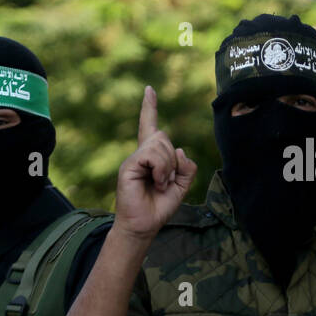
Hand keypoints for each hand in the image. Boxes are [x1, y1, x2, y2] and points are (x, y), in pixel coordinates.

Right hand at [113, 86, 196, 240]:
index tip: (149, 90)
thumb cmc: (160, 206)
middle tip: (167, 181)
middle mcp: (140, 154)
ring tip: (161, 183)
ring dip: (168, 167)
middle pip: (163, 136)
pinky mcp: (128, 165)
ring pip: (160, 144)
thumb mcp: (182, 185)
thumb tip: (179, 149)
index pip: (150, 127)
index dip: (149, 108)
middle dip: (173, 159)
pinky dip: (161, 169)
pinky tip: (157, 181)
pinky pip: (152, 155)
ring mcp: (133, 159)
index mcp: (152, 156)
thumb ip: (187, 167)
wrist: (144, 225)